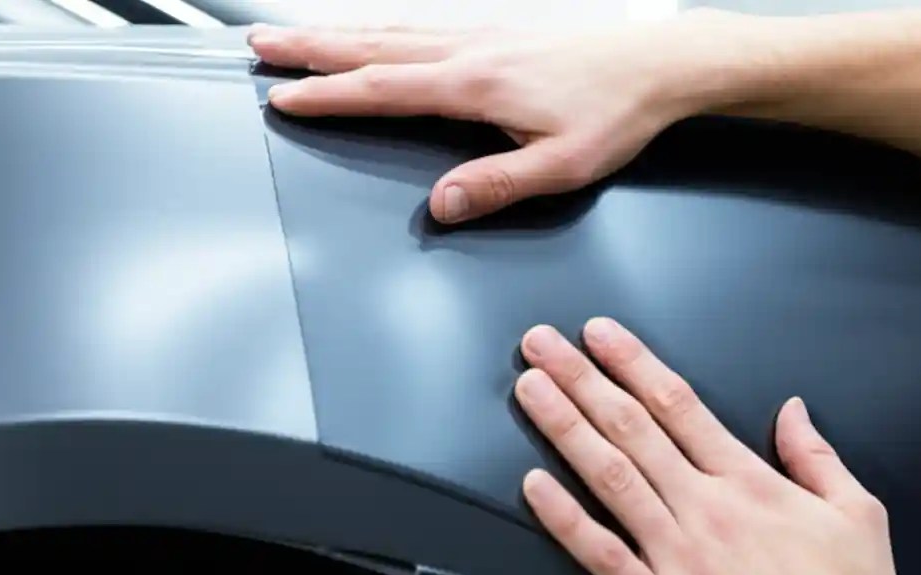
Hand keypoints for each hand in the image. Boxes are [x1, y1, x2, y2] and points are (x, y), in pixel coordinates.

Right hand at [247, 14, 751, 222]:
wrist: (659, 65)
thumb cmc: (615, 116)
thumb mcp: (561, 168)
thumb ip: (496, 185)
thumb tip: (439, 205)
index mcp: (473, 86)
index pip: (382, 90)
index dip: (329, 95)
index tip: (284, 97)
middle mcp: (468, 51)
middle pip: (372, 47)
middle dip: (311, 48)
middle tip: (261, 44)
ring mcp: (480, 34)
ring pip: (392, 29)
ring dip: (338, 31)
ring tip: (297, 32)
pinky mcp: (497, 31)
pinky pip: (421, 23)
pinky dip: (381, 25)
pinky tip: (374, 30)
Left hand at [513, 317, 908, 574]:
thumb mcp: (857, 513)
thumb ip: (816, 455)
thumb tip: (793, 409)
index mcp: (749, 483)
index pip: (678, 404)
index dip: (632, 363)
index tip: (599, 334)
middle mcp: (707, 509)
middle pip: (631, 427)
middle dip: (581, 379)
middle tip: (542, 345)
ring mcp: (679, 556)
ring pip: (610, 475)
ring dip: (565, 427)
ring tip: (532, 390)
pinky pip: (602, 553)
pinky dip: (565, 518)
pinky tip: (535, 486)